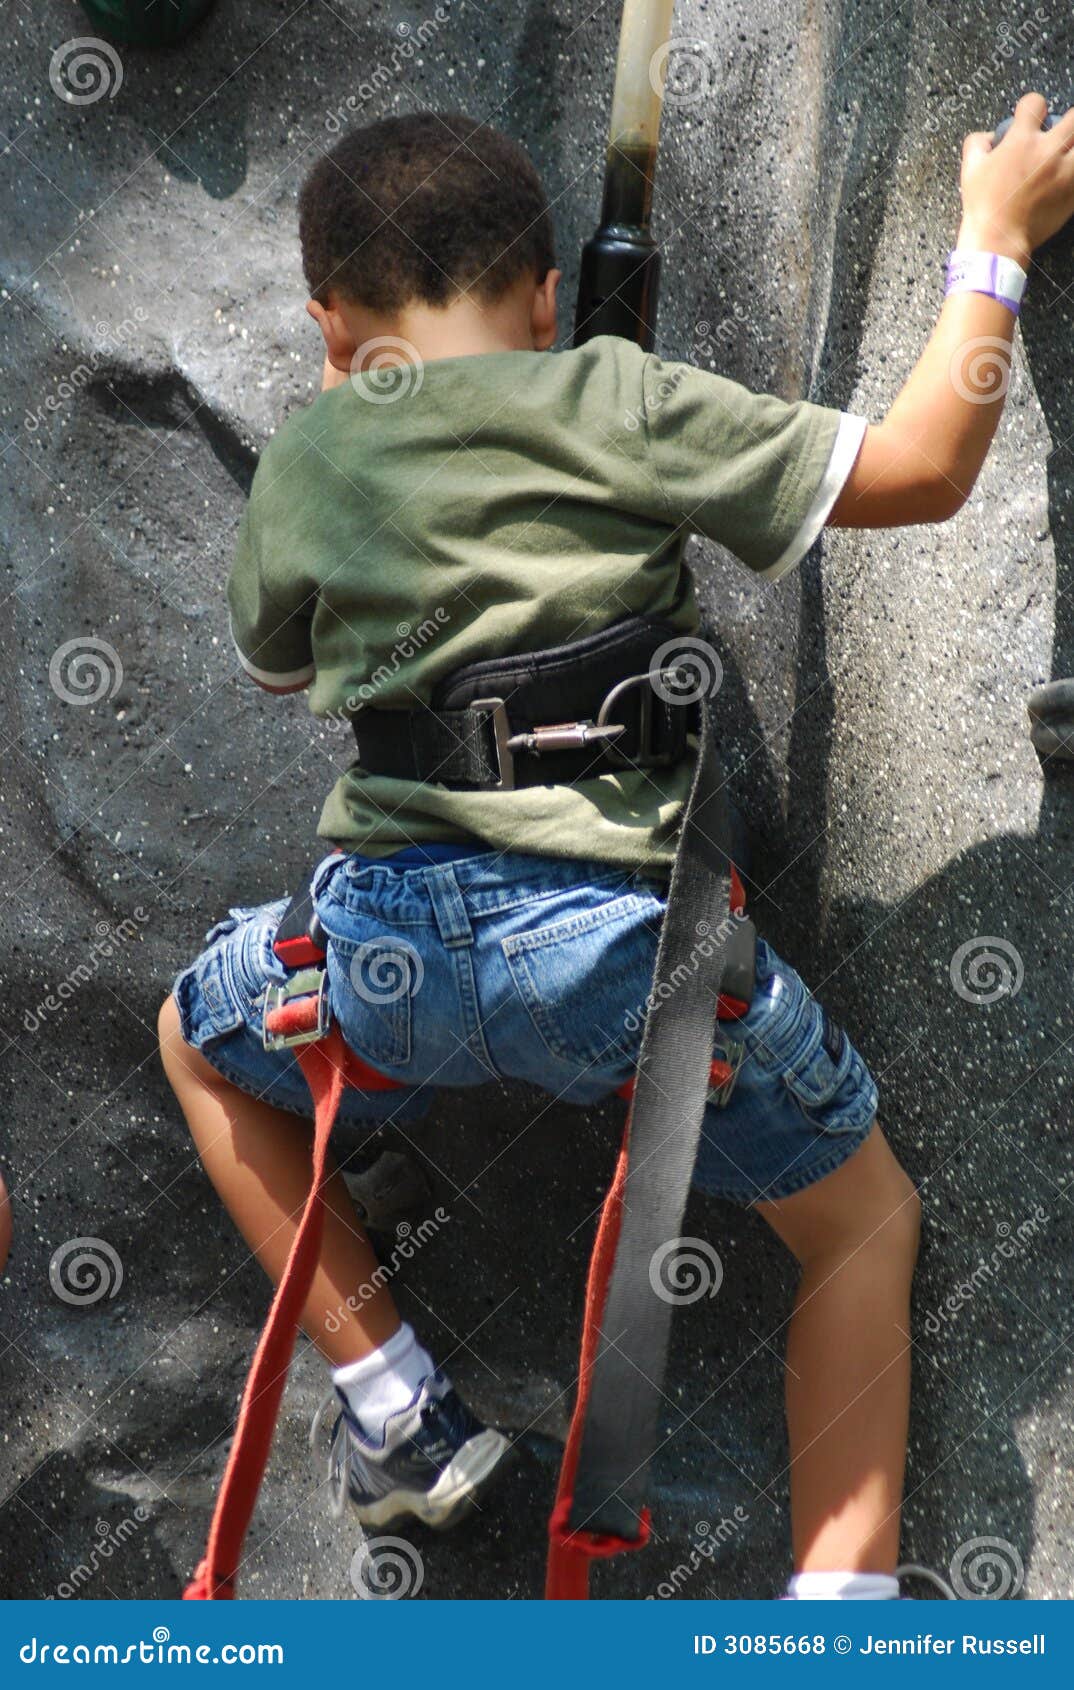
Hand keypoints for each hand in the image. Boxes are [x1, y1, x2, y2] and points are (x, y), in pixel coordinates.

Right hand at [958, 91, 1073, 264]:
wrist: (998, 240)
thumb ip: (977, 143)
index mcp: (1021, 142)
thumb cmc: (983, 207)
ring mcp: (1064, 173)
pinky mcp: (1072, 193)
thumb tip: (988, 135)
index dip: (1032, 107)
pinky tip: (1062, 179)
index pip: (1036, 102)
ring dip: (1072, 148)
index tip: (1031, 117)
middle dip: (1067, 120)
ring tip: (1062, 157)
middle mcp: (1047, 152)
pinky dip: (1071, 174)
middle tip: (1059, 132)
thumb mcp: (969, 170)